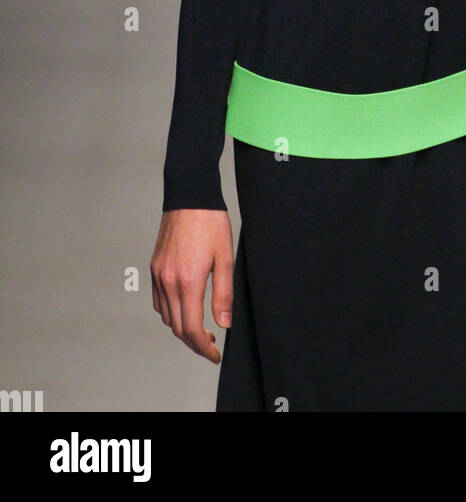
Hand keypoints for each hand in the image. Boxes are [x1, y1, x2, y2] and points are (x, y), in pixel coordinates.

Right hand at [150, 209, 233, 362]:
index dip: (203, 348)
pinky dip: (170, 312)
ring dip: (182, 328)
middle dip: (194, 342)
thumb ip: (224, 294)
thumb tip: (223, 323)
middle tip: (211, 346)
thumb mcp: (226, 258)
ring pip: (166, 316)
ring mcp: (158, 275)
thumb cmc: (210, 222)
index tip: (215, 355)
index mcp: (188, 281)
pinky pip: (159, 301)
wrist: (189, 196)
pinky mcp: (154, 268)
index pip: (191, 329)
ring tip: (201, 328)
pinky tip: (185, 308)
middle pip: (177, 327)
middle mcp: (168, 281)